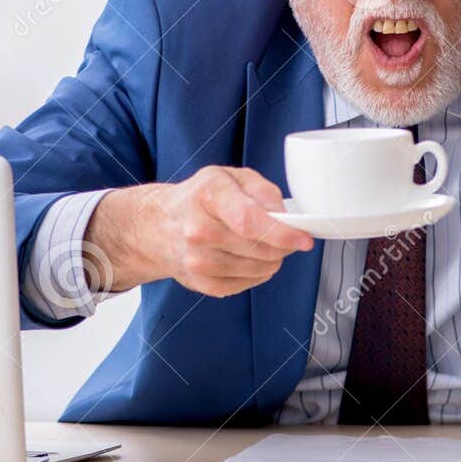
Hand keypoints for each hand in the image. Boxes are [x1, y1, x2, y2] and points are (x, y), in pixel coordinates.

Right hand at [86, 166, 314, 297]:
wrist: (157, 227)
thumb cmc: (199, 199)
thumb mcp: (228, 177)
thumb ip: (261, 190)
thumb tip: (284, 215)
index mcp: (207, 195)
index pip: (250, 221)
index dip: (283, 233)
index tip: (304, 239)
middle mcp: (198, 230)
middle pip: (260, 248)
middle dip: (282, 244)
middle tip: (282, 235)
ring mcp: (197, 261)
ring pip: (259, 269)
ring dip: (271, 259)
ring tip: (259, 244)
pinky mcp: (201, 283)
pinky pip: (247, 284)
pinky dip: (256, 273)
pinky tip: (244, 258)